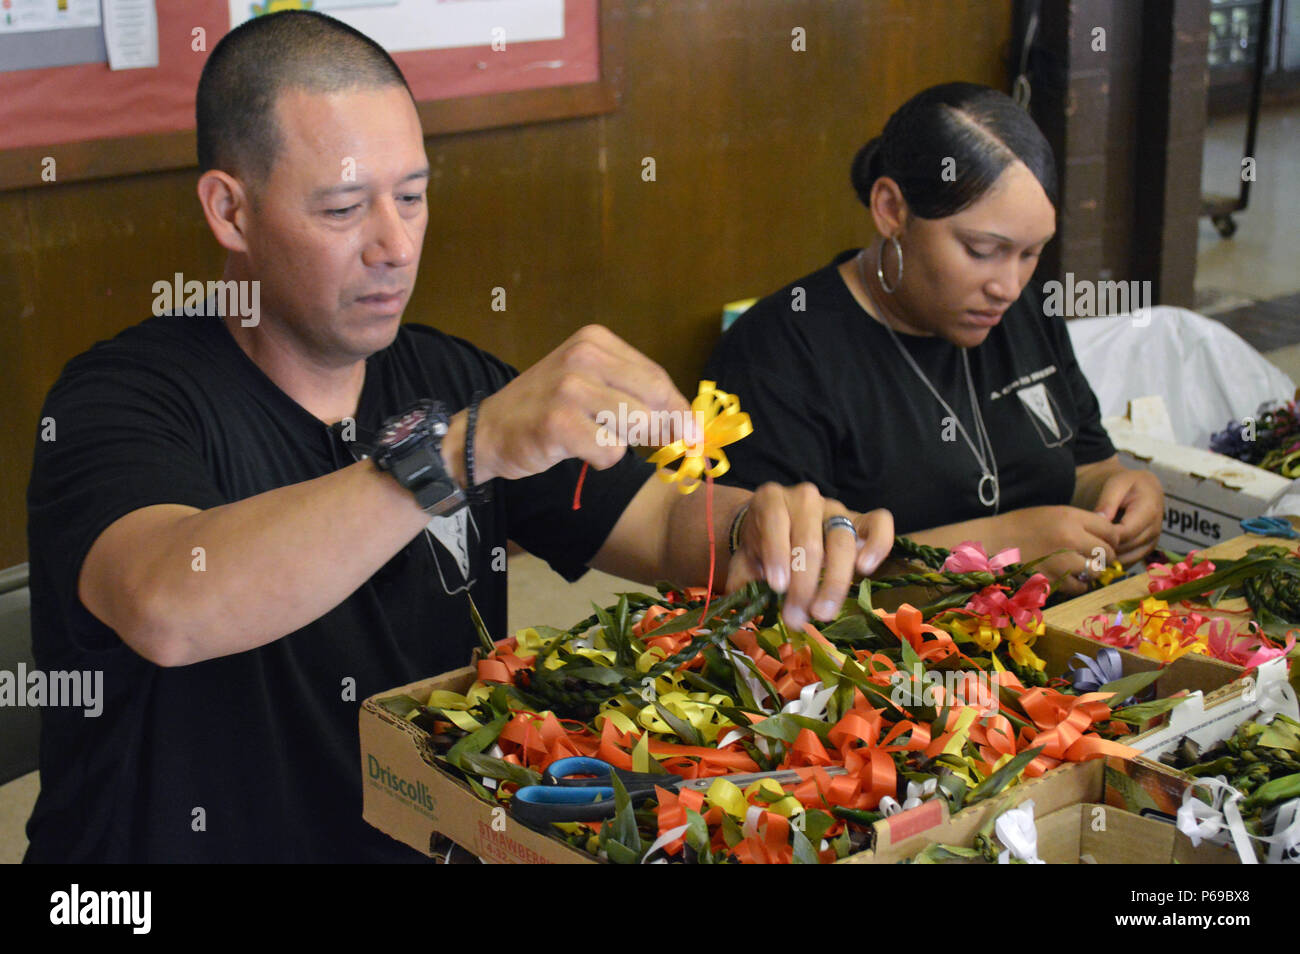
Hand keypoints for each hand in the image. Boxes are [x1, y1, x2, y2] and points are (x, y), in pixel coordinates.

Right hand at [473, 325, 691, 480]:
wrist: (488, 430)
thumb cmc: (547, 409)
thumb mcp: (590, 383)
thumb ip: (634, 393)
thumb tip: (689, 424)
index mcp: (595, 340)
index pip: (657, 377)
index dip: (680, 411)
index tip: (695, 435)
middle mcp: (583, 356)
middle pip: (654, 401)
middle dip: (662, 431)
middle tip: (655, 447)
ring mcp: (569, 387)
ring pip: (635, 426)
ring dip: (622, 443)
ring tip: (594, 437)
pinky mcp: (559, 422)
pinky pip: (610, 451)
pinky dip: (601, 459)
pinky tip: (576, 449)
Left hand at [725, 482, 894, 628]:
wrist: (780, 530)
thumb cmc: (762, 547)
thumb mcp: (745, 559)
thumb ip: (743, 578)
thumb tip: (746, 603)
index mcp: (771, 500)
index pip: (775, 522)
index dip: (777, 555)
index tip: (777, 587)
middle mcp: (804, 498)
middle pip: (810, 540)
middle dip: (803, 585)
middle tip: (796, 617)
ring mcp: (835, 508)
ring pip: (842, 540)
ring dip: (833, 582)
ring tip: (822, 613)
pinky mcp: (861, 519)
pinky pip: (880, 522)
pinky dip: (878, 544)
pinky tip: (865, 569)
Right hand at [1001, 505, 1123, 596]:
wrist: (991, 541)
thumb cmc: (1021, 524)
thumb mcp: (1053, 513)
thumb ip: (1082, 521)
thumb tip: (1110, 533)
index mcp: (1071, 518)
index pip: (1111, 532)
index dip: (1112, 539)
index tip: (1105, 542)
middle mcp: (1070, 539)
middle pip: (1108, 553)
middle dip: (1105, 557)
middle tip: (1094, 557)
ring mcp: (1061, 562)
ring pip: (1096, 573)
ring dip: (1092, 572)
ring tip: (1079, 567)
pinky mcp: (1052, 580)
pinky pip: (1078, 587)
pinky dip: (1077, 584)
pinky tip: (1066, 576)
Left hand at [1092, 469, 1163, 564]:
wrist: (1144, 490)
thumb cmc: (1127, 485)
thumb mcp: (1116, 485)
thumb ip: (1107, 502)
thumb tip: (1100, 519)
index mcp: (1149, 511)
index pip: (1125, 532)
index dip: (1105, 536)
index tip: (1086, 534)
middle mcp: (1154, 530)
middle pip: (1126, 548)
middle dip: (1104, 548)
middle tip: (1081, 546)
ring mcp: (1152, 542)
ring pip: (1128, 559)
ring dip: (1108, 558)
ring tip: (1087, 551)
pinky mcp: (1147, 550)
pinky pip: (1130, 562)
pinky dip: (1114, 563)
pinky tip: (1097, 556)